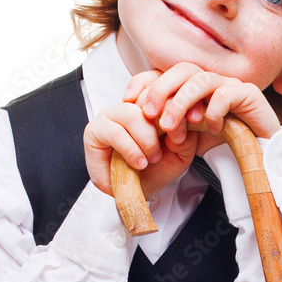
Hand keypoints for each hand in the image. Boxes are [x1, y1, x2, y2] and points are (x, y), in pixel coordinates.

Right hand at [84, 100, 198, 198]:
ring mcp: (111, 114)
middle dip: (160, 127)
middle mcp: (131, 104)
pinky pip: (115, 132)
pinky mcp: (95, 129)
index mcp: (152, 102)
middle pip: (148, 98)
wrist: (138, 192)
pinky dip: (130, 150)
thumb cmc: (157, 169)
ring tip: (150, 159)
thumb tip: (182, 122)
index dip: (174, 110)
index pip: (163, 90)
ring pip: (132, 114)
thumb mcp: (180, 153)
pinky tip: (138, 162)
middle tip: (164, 150)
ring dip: (145, 140)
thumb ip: (186, 136)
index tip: (180, 137)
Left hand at [124, 63, 281, 154]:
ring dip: (181, 102)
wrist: (257, 154)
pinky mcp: (249, 95)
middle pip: (181, 69)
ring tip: (170, 127)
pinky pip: (226, 94)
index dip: (143, 82)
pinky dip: (213, 111)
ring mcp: (229, 85)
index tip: (126, 100)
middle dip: (160, 89)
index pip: (164, 72)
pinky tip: (210, 129)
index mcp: (191, 85)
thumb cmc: (218, 142)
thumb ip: (165, 124)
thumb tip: (137, 118)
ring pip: (200, 79)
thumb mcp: (184, 135)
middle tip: (147, 114)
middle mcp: (210, 80)